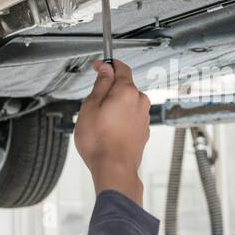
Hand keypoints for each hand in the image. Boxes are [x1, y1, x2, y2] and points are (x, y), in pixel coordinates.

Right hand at [73, 58, 149, 204]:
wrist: (114, 170)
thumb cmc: (100, 143)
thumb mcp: (90, 107)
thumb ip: (100, 85)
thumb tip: (105, 69)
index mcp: (127, 92)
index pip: (121, 68)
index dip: (107, 65)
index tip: (98, 66)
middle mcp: (140, 102)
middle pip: (124, 87)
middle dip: (109, 90)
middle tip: (92, 104)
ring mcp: (143, 118)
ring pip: (127, 104)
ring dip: (114, 107)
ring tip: (99, 123)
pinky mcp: (143, 131)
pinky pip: (130, 118)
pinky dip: (120, 120)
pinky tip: (108, 132)